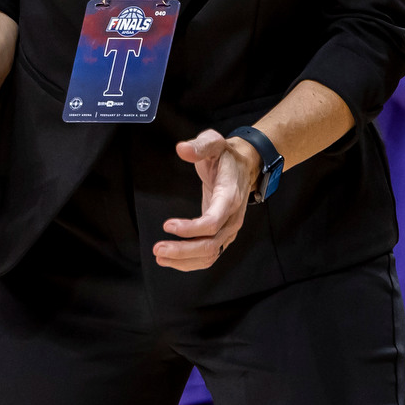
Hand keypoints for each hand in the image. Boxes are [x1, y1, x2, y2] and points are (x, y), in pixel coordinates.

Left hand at [155, 129, 255, 270]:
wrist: (246, 165)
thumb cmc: (226, 155)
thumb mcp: (213, 142)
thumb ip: (199, 146)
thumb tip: (181, 149)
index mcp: (229, 196)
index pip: (213, 221)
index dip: (190, 228)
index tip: (167, 225)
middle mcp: (233, 217)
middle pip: (210, 244)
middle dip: (183, 251)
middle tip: (157, 249)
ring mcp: (229, 228)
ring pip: (210, 254)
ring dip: (185, 260)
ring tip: (161, 256)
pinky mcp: (224, 234)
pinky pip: (210, 254)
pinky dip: (191, 262)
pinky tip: (173, 260)